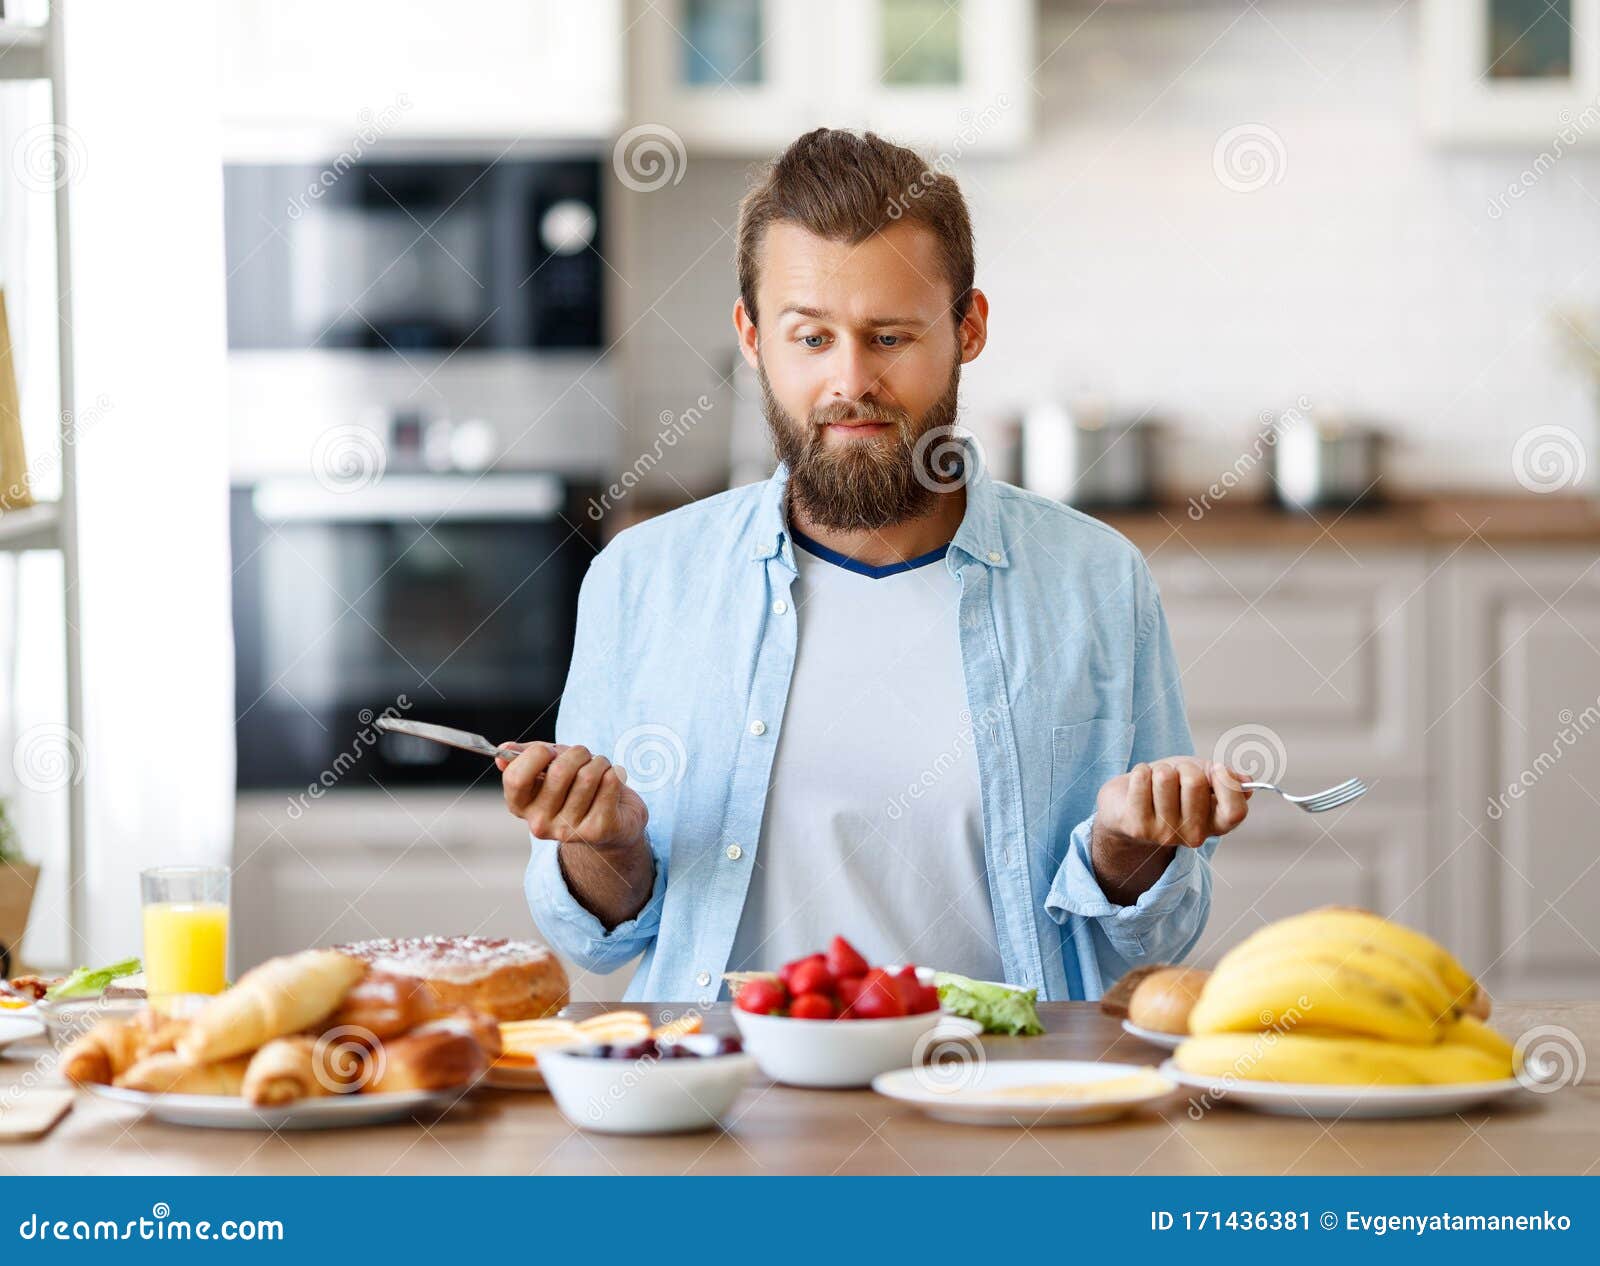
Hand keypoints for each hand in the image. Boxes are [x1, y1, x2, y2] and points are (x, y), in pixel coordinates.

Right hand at [497, 741, 648, 851]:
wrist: (613, 821)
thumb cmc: (575, 787)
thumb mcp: (547, 767)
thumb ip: (524, 757)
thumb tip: (504, 750)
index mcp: (520, 806)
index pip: (515, 777)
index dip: (536, 754)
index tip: (551, 751)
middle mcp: (540, 823)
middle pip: (559, 771)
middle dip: (578, 752)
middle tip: (584, 756)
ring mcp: (568, 831)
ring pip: (588, 775)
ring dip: (599, 762)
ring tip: (599, 770)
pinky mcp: (597, 831)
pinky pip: (609, 783)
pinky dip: (614, 774)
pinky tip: (611, 783)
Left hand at [1094, 756, 1250, 850]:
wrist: (1128, 804)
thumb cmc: (1170, 788)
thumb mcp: (1201, 778)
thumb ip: (1224, 778)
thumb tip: (1245, 781)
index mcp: (1216, 824)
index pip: (1235, 812)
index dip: (1227, 784)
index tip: (1216, 767)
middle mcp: (1193, 835)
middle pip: (1195, 782)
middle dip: (1183, 766)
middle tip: (1175, 775)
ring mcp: (1165, 834)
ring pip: (1165, 777)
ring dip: (1158, 770)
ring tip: (1154, 782)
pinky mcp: (1137, 827)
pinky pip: (1141, 779)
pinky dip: (1140, 772)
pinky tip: (1138, 785)